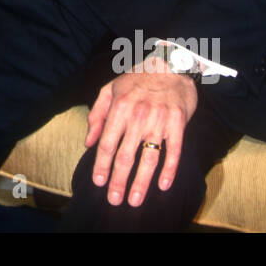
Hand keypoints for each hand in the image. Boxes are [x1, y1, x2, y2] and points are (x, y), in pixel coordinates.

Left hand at [83, 53, 197, 208]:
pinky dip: (169, 170)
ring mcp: (159, 120)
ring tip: (135, 200)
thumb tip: (88, 142)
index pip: (106, 143)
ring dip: (141, 182)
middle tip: (114, 200)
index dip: (101, 165)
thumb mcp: (109, 89)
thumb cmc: (136, 79)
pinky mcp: (178, 123)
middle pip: (125, 156)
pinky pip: (173, 151)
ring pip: (148, 158)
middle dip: (118, 181)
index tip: (98, 182)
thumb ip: (96, 115)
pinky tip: (163, 185)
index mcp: (119, 108)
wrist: (169, 65)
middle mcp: (138, 116)